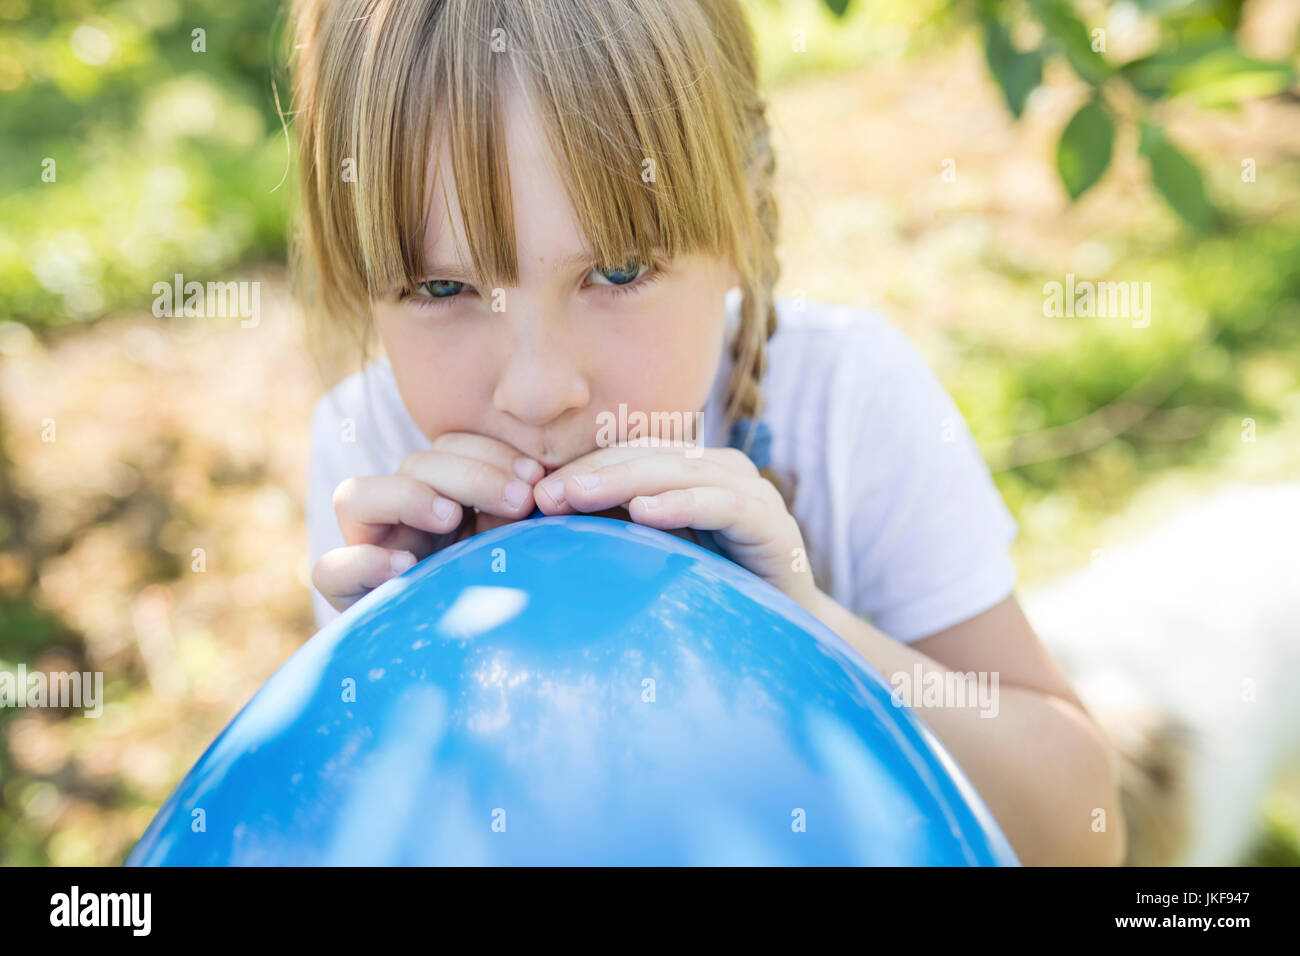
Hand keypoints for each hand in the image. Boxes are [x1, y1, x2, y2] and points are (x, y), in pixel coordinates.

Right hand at [311, 432, 541, 612]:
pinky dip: (362, 563)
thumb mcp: (527, 548)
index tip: (537, 478)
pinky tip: (406, 569)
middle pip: (413, 465)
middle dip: (470, 473)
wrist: (484, 668)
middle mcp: (403, 519)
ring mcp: (371, 552)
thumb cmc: (521, 599)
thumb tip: (545, 485)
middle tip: (519, 501)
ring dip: (407, 497)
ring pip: (354, 497)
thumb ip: (527, 515)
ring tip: (450, 517)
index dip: (491, 451)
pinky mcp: (351, 596)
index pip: (451, 446)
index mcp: (447, 496)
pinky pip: (330, 571)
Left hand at [533, 444, 817, 609]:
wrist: (785, 634)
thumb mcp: (656, 554)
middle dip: (592, 473)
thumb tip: (543, 520)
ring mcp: (751, 492)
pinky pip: (721, 505)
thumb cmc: (712, 592)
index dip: (582, 467)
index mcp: (694, 469)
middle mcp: (723, 470)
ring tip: (576, 497)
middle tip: (545, 496)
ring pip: (678, 472)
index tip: (535, 494)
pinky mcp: (772, 522)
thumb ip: (616, 529)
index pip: (629, 454)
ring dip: (622, 482)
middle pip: (647, 456)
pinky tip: (643, 512)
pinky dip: (680, 504)